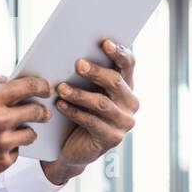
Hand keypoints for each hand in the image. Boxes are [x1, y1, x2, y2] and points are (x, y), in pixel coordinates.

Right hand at [0, 70, 52, 185]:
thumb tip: (8, 78)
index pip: (29, 86)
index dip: (42, 86)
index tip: (46, 89)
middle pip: (36, 111)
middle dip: (41, 111)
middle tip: (42, 113)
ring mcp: (1, 142)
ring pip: (31, 134)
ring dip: (26, 132)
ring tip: (17, 131)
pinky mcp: (1, 162)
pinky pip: (17, 152)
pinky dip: (10, 149)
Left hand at [48, 38, 137, 176]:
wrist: (71, 148)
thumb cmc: (77, 111)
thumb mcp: (84, 90)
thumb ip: (85, 73)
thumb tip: (74, 54)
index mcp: (126, 86)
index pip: (128, 64)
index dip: (119, 53)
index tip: (105, 43)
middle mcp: (130, 103)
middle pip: (116, 82)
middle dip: (97, 72)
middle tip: (78, 64)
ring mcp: (124, 123)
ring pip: (102, 103)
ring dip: (80, 94)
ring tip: (61, 88)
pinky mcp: (112, 139)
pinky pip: (92, 122)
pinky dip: (74, 111)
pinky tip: (60, 105)